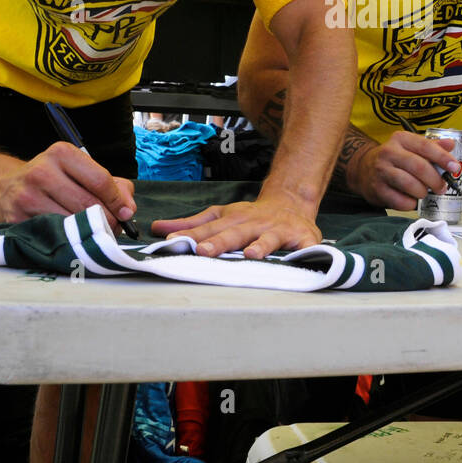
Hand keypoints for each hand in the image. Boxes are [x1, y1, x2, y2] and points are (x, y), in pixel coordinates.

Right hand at [0, 142, 135, 226]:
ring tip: (94, 233)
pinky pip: (54, 235)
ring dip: (89, 233)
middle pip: (88, 204)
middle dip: (107, 220)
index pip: (100, 180)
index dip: (117, 200)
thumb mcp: (81, 171)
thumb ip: (114, 186)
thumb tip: (128, 209)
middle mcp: (42, 171)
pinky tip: (74, 238)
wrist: (6, 187)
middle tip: (113, 228)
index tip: (125, 213)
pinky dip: (70, 240)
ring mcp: (27, 196)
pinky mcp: (17, 219)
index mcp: (62, 154)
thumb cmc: (54, 180)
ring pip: (72, 223)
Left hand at [150, 196, 322, 258]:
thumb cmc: (251, 217)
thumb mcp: (221, 216)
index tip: (172, 242)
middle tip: (204, 251)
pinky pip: (303, 247)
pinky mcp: (303, 239)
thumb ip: (191, 225)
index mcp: (234, 219)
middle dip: (220, 242)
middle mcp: (254, 224)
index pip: (209, 228)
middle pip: (236, 233)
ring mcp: (279, 231)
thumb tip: (158, 228)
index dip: (191, 235)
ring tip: (250, 255)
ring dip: (260, 246)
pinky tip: (295, 259)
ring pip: (268, 239)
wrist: (292, 203)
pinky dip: (302, 252)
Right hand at [346, 131, 461, 209]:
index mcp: (401, 139)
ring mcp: (381, 170)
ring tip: (424, 193)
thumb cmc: (395, 159)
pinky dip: (411, 203)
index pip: (425, 146)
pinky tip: (412, 200)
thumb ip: (431, 146)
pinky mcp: (377, 188)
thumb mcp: (411, 147)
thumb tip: (451, 144)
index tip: (455, 167)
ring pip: (409, 184)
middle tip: (442, 188)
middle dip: (435, 180)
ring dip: (422, 192)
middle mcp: (389, 152)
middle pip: (418, 167)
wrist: (363, 169)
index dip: (442, 157)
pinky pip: (400, 200)